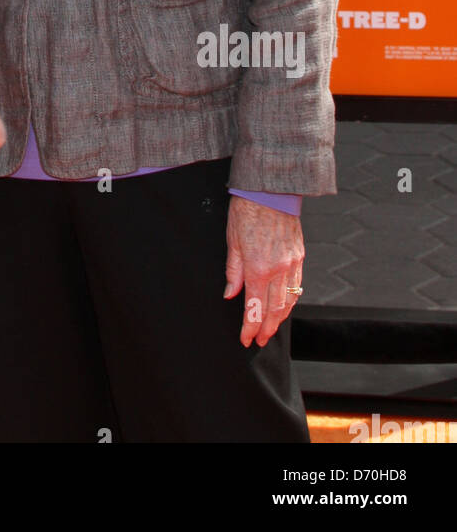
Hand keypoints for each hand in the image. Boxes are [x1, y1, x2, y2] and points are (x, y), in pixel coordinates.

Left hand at [224, 195, 304, 346]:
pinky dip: (291, 301)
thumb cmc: (246, 212)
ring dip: (279, 319)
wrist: (270, 191)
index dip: (250, 327)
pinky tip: (284, 307)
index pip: (254, 308)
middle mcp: (279, 270)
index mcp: (258, 268)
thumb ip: (233, 271)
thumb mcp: (232, 242)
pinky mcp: (299, 256)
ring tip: (270, 330)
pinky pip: (297, 286)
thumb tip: (231, 294)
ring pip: (288, 301)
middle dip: (266, 329)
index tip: (246, 339)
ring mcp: (292, 264)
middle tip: (259, 341)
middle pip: (274, 310)